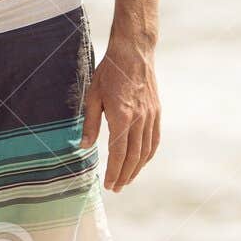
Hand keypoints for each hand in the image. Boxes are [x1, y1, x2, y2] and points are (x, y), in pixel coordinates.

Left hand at [79, 43, 159, 191]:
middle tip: (116, 188)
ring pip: (146, 151)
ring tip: (127, 180)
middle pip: (133, 156)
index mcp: (122, 115)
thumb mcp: (93, 95)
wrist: (134, 52)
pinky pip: (154, 140)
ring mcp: (150, 116)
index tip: (108, 185)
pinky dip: (148, 155)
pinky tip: (141, 162)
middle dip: (124, 175)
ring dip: (136, 169)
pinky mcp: (156, 112)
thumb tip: (84, 147)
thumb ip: (90, 123)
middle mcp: (139, 119)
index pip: (118, 152)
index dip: (113, 171)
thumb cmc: (109, 72)